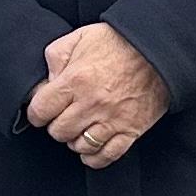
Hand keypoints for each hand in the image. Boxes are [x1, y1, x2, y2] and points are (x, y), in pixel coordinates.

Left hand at [26, 23, 170, 169]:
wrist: (158, 50)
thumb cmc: (119, 42)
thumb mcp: (79, 37)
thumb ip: (55, 57)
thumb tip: (46, 82)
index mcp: (75, 80)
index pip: (40, 111)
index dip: (37, 112)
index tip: (43, 110)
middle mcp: (91, 104)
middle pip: (58, 132)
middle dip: (56, 125)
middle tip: (64, 116)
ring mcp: (112, 120)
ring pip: (80, 146)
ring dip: (75, 140)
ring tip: (79, 129)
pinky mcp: (131, 130)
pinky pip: (107, 155)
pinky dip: (95, 157)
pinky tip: (91, 147)